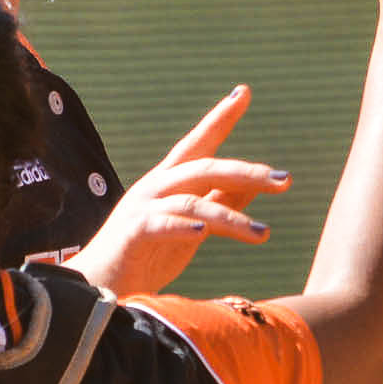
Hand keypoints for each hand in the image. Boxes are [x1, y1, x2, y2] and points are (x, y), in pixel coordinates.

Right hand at [62, 85, 289, 295]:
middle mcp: (154, 187)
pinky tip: (204, 233)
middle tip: (284, 180)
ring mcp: (141, 208)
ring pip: (192, 200)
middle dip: (246, 171)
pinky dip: (184, 226)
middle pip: (204, 167)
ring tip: (264, 233)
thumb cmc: (145, 259)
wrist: (98, 291)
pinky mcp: (131, 234)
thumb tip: (256, 184)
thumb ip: (219, 204)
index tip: (244, 92)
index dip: (220, 118)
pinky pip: (161, 224)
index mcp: (168, 183)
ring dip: (231, 217)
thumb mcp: (192, 230)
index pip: (198, 144)